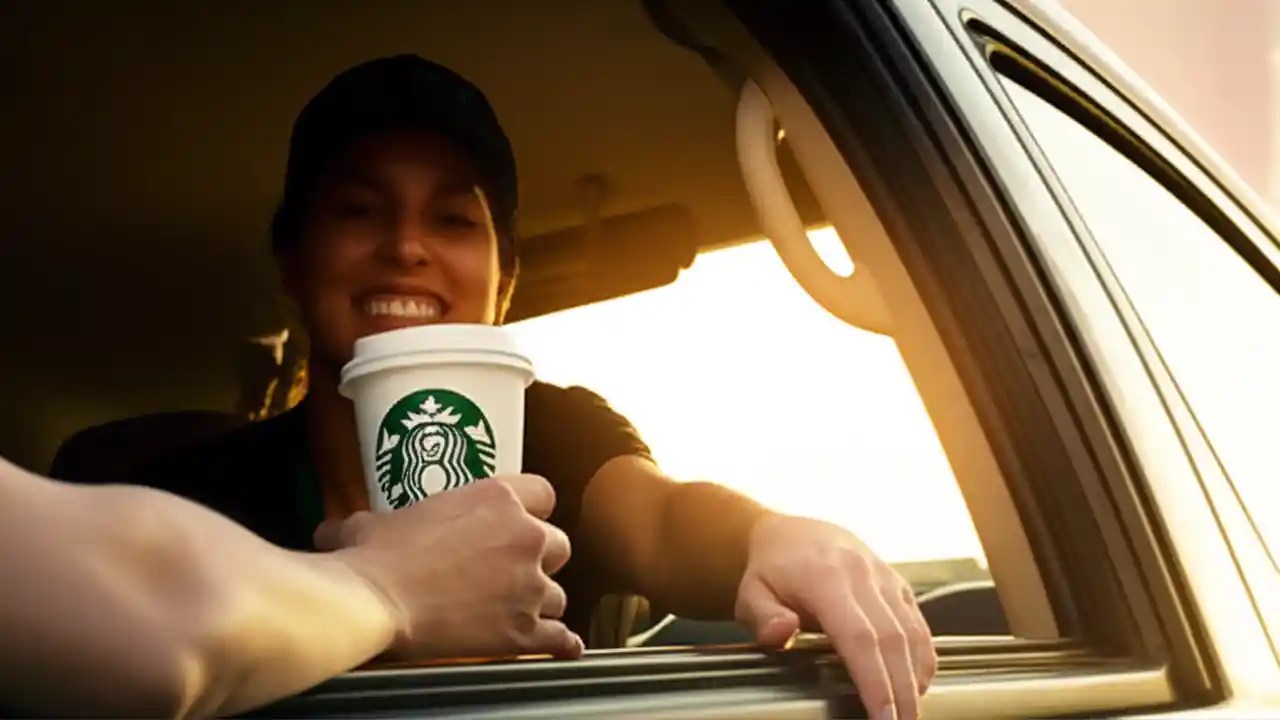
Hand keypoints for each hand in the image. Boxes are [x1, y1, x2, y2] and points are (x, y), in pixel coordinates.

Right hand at [314, 475, 582, 660]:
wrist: (373, 602)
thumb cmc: (373, 557)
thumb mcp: (373, 522)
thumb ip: (376, 520)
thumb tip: (337, 528)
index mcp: (496, 498)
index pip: (544, 493)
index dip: (532, 510)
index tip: (520, 524)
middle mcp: (524, 536)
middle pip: (558, 545)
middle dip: (539, 558)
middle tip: (511, 571)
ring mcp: (529, 585)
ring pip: (558, 594)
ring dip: (539, 602)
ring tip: (514, 611)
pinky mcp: (524, 629)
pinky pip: (560, 637)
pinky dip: (559, 643)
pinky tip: (560, 646)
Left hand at [735, 514, 935, 719]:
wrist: (794, 532)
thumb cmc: (771, 569)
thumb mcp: (751, 592)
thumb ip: (762, 616)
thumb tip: (782, 632)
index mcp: (825, 577)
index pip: (860, 637)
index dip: (875, 681)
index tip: (881, 716)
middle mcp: (862, 574)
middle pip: (894, 640)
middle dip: (901, 690)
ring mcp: (884, 577)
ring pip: (913, 632)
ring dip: (915, 677)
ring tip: (908, 713)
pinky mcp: (897, 583)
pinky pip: (918, 623)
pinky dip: (923, 657)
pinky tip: (916, 684)